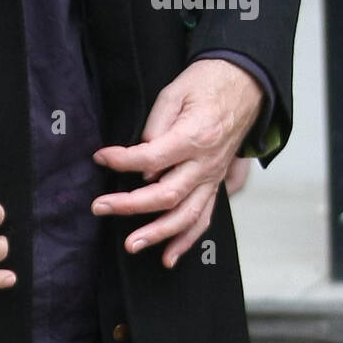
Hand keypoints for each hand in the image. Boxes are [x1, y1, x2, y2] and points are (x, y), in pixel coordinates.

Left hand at [90, 59, 263, 267]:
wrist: (242, 85)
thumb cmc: (205, 85)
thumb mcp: (175, 92)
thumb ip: (156, 125)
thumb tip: (141, 158)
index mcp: (194, 137)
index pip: (151, 158)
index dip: (122, 160)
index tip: (101, 157)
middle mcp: (205, 164)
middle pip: (166, 194)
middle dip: (130, 205)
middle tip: (101, 207)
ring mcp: (212, 178)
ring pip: (186, 215)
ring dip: (158, 234)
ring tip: (132, 245)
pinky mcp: (215, 184)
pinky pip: (204, 218)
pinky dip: (186, 241)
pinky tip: (168, 257)